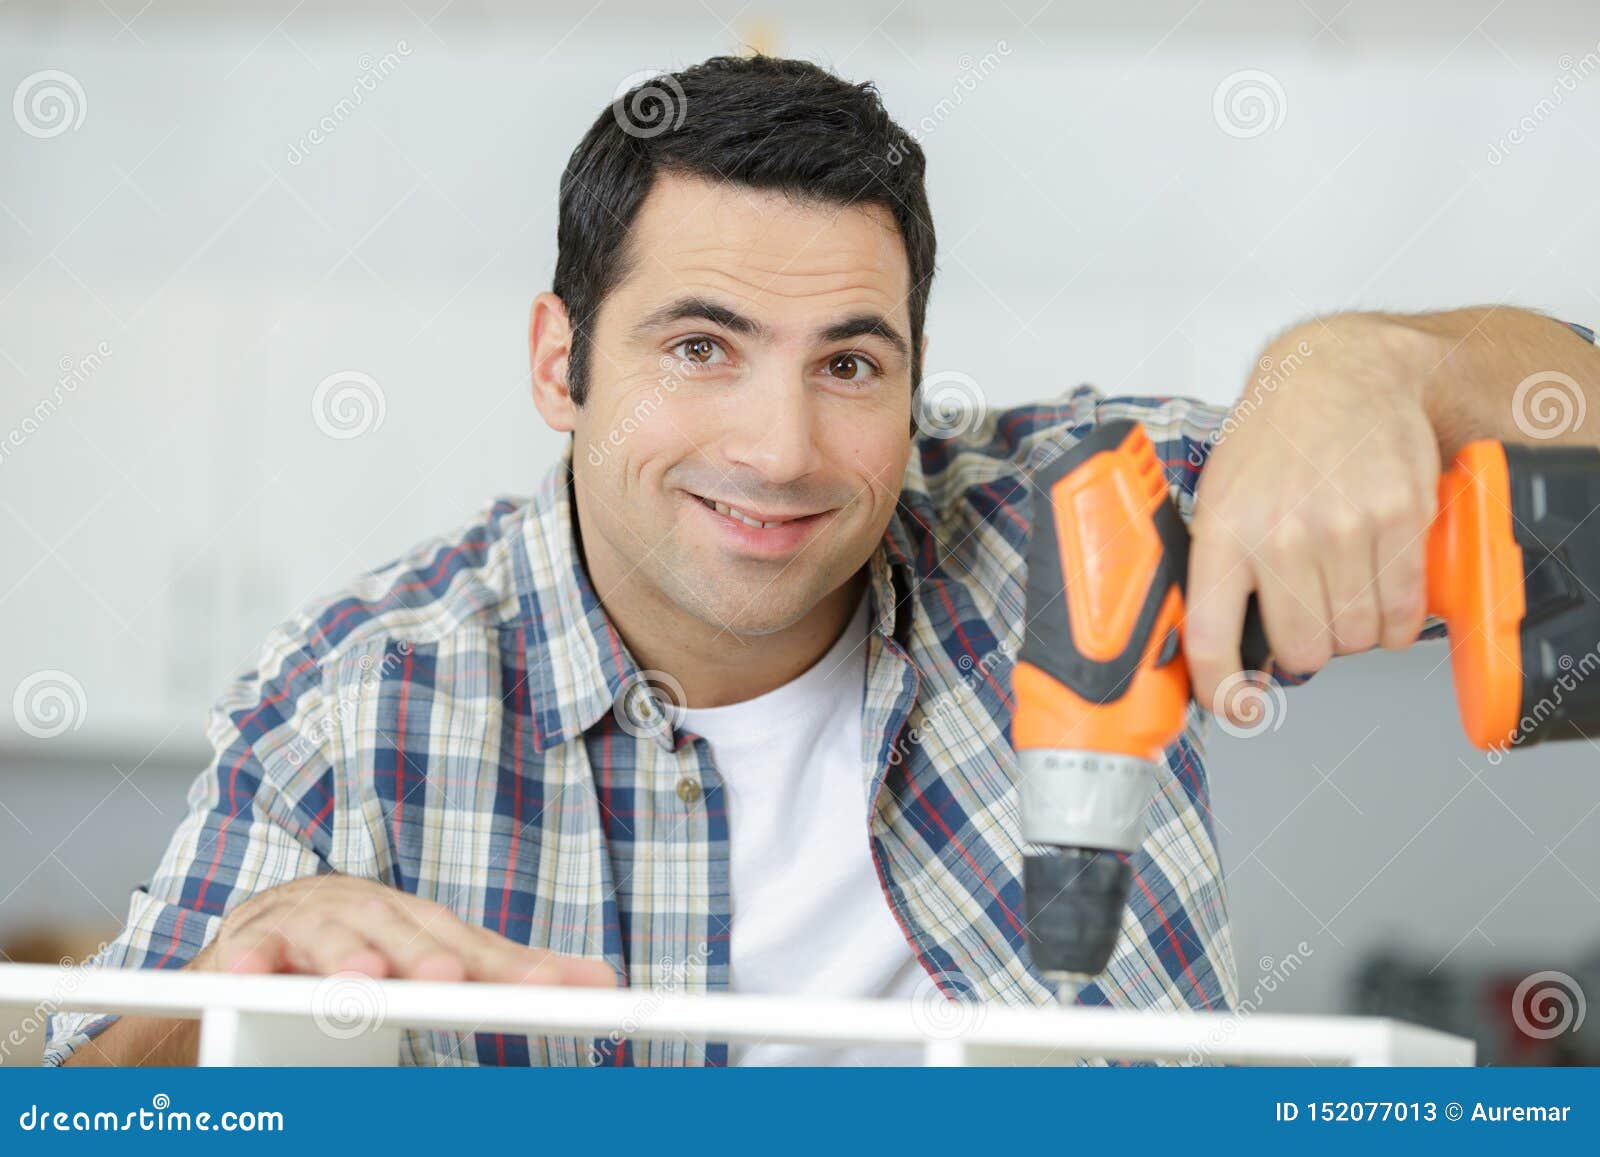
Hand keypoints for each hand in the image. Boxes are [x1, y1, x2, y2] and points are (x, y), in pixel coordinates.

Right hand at [191, 874, 616, 986]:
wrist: (255, 940)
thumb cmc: (360, 952)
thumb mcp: (428, 963)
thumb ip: (500, 973)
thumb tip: (600, 978)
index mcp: (415, 921)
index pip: (472, 944)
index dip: (515, 966)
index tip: (563, 990)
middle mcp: (368, 912)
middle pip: (402, 932)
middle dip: (426, 954)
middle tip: (450, 979)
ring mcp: (308, 921)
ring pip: (328, 934)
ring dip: (346, 954)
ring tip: (364, 979)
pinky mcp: (249, 939)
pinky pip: (246, 948)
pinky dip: (248, 958)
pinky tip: (248, 974)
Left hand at [1185, 315, 1444, 723]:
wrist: (1338, 373)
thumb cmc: (1274, 438)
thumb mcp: (1219, 497)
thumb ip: (1218, 569)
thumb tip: (1215, 644)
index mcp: (1223, 533)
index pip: (1211, 639)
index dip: (1223, 692)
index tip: (1237, 707)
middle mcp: (1281, 535)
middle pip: (1303, 652)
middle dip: (1307, 646)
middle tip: (1307, 611)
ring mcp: (1344, 528)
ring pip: (1356, 639)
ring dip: (1354, 630)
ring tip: (1344, 587)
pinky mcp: (1398, 520)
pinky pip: (1405, 614)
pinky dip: (1397, 620)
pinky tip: (1381, 589)